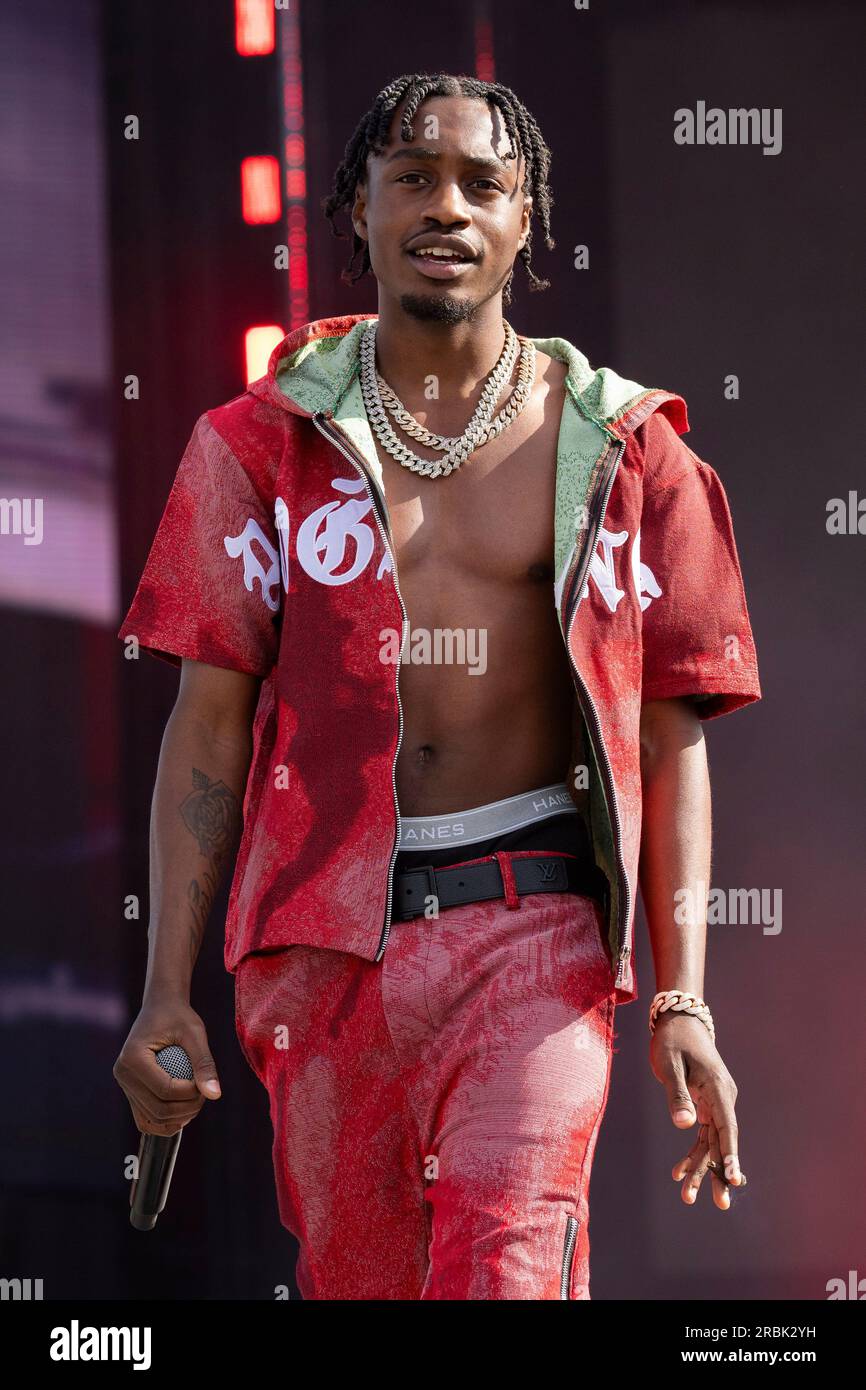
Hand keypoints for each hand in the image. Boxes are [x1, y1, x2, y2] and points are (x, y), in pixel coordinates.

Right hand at [112, 992, 221, 1135]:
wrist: (160, 1007)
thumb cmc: (178, 1016)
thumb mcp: (195, 1033)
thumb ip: (204, 1063)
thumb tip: (215, 1095)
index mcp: (133, 1058)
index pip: (165, 1090)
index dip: (191, 1093)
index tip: (205, 1082)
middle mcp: (122, 1074)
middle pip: (157, 1110)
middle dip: (187, 1109)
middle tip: (205, 1093)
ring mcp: (124, 1084)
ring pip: (151, 1119)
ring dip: (178, 1118)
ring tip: (196, 1100)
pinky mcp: (130, 1090)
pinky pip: (145, 1118)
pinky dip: (166, 1121)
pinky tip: (184, 1109)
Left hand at [650, 1012, 744, 1209]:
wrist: (679, 1021)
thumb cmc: (673, 1041)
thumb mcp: (669, 1065)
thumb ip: (677, 1095)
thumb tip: (685, 1126)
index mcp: (717, 1088)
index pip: (727, 1125)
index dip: (730, 1153)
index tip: (733, 1177)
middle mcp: (722, 1098)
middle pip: (723, 1141)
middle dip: (719, 1173)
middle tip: (722, 1204)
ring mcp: (716, 1103)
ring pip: (712, 1142)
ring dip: (702, 1169)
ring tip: (688, 1198)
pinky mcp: (707, 1105)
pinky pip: (703, 1134)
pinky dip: (693, 1153)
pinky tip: (678, 1173)